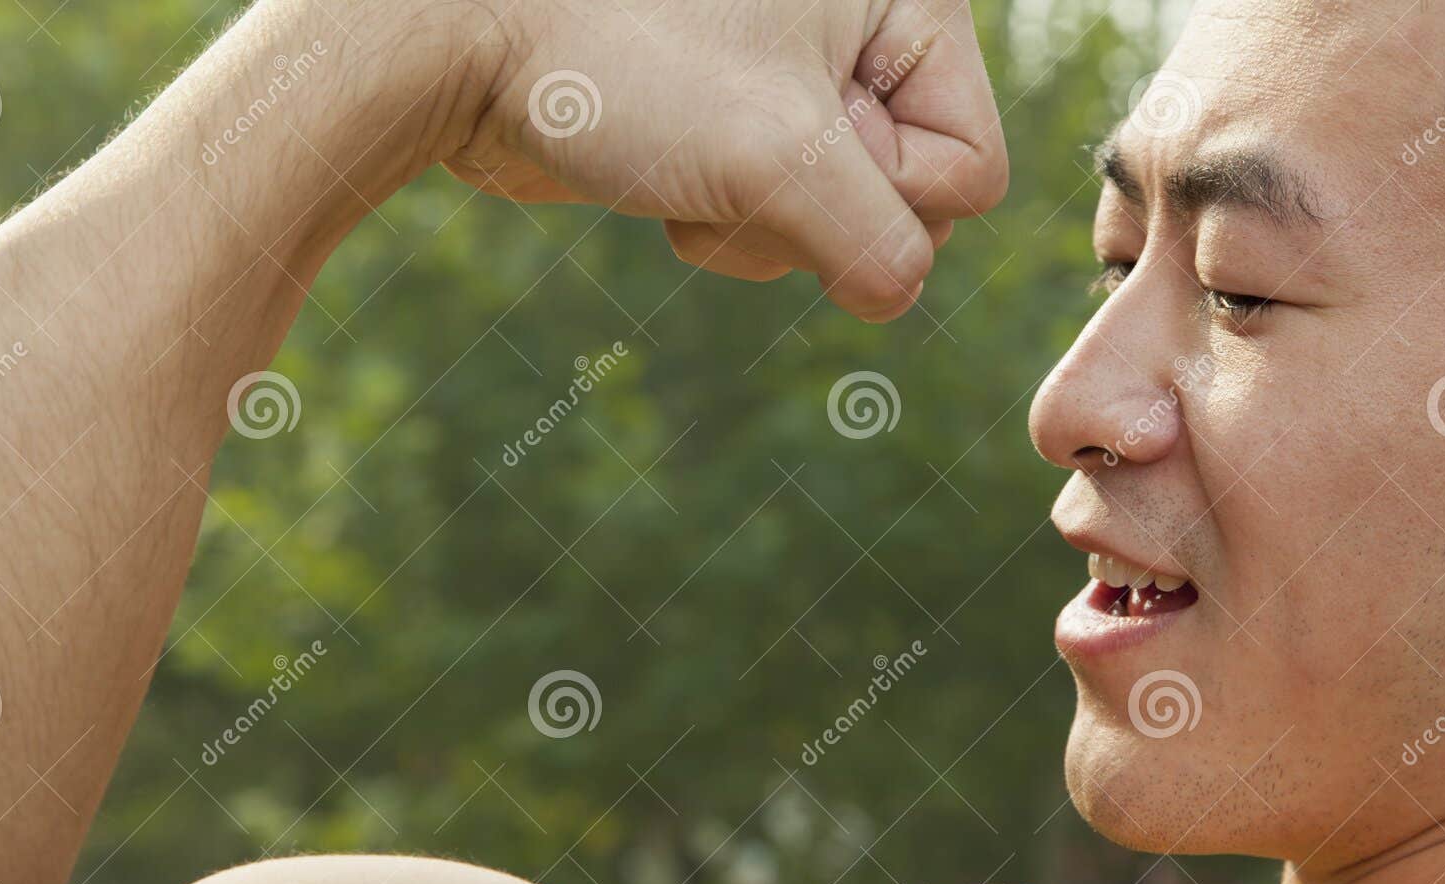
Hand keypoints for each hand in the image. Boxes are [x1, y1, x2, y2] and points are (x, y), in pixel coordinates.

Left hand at [443, 0, 1007, 321]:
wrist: (472, 41)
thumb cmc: (623, 63)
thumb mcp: (776, 157)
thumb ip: (875, 241)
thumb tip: (900, 294)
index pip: (971, 166)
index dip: (887, 194)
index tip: (797, 153)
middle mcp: (860, 29)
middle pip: (905, 199)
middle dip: (813, 213)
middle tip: (737, 162)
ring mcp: (798, 77)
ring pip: (835, 219)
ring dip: (759, 226)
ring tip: (691, 168)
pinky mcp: (739, 120)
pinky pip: (776, 215)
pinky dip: (725, 221)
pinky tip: (666, 179)